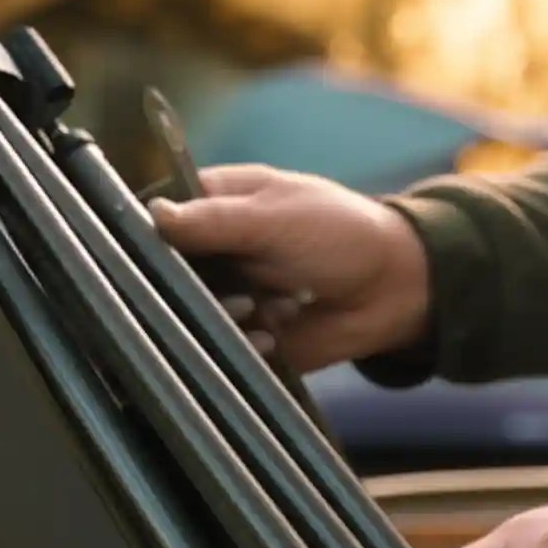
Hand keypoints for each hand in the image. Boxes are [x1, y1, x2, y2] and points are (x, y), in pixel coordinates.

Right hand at [148, 164, 430, 370]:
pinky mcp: (248, 333)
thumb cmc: (341, 232)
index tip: (153, 252)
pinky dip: (245, 344)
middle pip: (166, 269)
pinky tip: (273, 336)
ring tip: (258, 307)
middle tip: (215, 288)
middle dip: (186, 284)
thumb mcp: (275, 217)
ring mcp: (231, 292)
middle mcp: (217, 248)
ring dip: (222, 314)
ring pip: (190, 311)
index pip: (159, 215)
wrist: (398, 287)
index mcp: (218, 202)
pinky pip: (225, 345)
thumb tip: (152, 215)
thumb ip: (214, 219)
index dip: (149, 233)